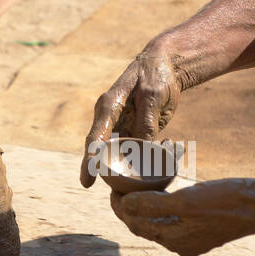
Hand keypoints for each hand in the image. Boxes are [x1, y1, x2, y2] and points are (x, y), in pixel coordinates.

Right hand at [80, 46, 182, 186]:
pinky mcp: (135, 131)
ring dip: (135, 165)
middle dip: (110, 171)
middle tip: (121, 190)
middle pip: (104, 151)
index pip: (94, 139)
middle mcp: (111, 119)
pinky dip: (150, 156)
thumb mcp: (153, 95)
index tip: (86, 182)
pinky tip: (167, 153)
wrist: (165, 65)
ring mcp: (123, 126)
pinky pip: (139, 148)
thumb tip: (142, 147)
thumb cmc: (156, 75)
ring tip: (151, 172)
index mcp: (109, 107)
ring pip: (123, 153)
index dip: (89, 162)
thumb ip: (146, 121)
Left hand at [109, 179, 254, 255]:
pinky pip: (174, 219)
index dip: (119, 207)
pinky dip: (163, 206)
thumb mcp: (186, 201)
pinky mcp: (202, 230)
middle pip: (144, 226)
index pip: (135, 224)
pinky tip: (162, 192)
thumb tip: (125, 206)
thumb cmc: (226, 201)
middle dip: (129, 207)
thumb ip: (153, 206)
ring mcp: (192, 239)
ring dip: (145, 206)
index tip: (112, 187)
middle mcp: (180, 244)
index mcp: (174, 240)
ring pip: (158, 223)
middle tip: (119, 186)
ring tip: (135, 187)